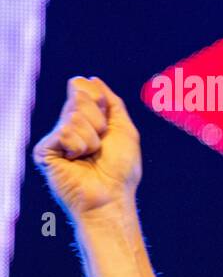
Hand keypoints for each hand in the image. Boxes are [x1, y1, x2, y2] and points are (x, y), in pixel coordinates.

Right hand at [33, 77, 141, 220]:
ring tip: (91, 156)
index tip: (107, 122)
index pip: (83, 89)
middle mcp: (68, 126)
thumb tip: (91, 79)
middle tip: (101, 145)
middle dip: (99, 121)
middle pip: (79, 99)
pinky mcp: (44, 150)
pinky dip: (79, 146)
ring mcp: (55, 138)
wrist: (111, 196)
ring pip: (73, 116)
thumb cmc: (121, 169)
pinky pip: (65, 133)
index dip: (97, 98)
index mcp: (86, 120)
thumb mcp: (124, 129)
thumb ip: (112, 103)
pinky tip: (77, 161)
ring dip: (92, 138)